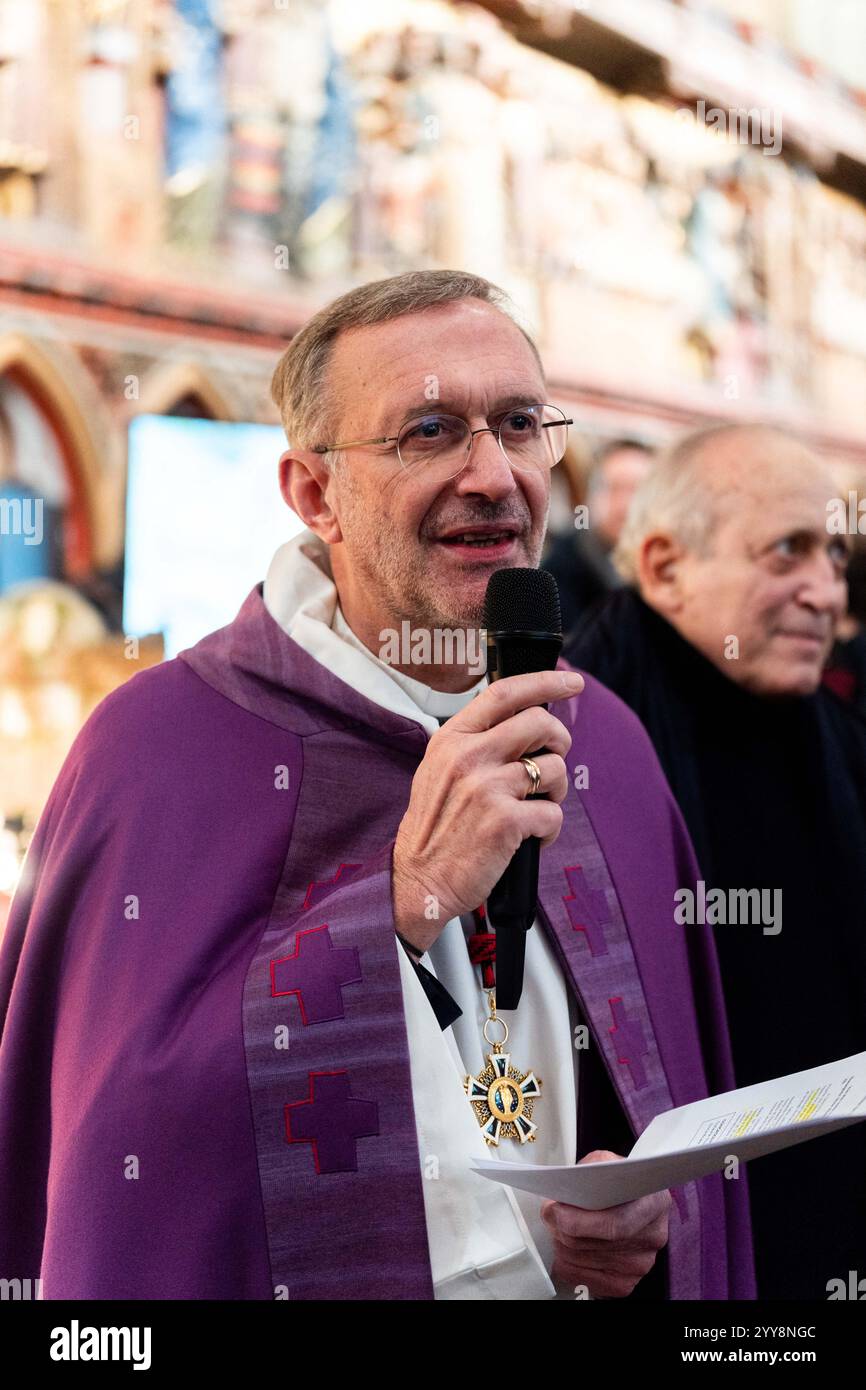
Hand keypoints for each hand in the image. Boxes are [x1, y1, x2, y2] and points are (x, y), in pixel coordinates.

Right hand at [392, 668, 582, 951]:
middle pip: (539, 723)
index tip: (572, 681)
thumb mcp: (439, 772)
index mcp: (451, 739)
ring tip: (536, 808)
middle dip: (560, 741)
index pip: (504, 693)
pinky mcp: (504, 821)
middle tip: (553, 763)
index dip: (545, 682)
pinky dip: (549, 830)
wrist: (416, 883)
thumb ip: (474, 744)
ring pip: (555, 769)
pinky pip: (553, 813)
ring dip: (556, 791)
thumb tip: (526, 724)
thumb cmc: (434, 830)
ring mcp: (486, 788)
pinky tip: (530, 839)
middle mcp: (467, 756)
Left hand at [541, 1150, 671, 1298]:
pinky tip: (567, 1245)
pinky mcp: (624, 1283)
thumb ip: (589, 1170)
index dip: (578, 1220)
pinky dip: (565, 1261)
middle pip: (592, 1243)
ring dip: (561, 1242)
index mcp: (654, 1203)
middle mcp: (652, 1238)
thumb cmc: (621, 1183)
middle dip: (561, 1227)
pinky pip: (580, 1276)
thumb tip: (562, 1186)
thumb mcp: (610, 1162)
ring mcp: (639, 1264)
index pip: (614, 1223)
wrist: (638, 1203)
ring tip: (559, 1225)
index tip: (554, 1208)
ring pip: (580, 1259)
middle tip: (549, 1213)